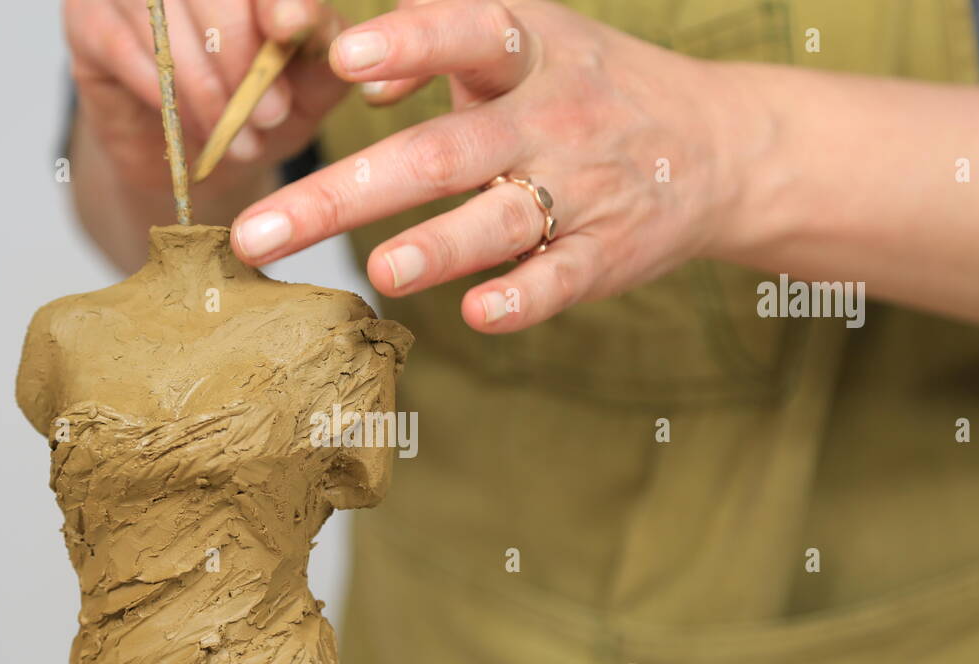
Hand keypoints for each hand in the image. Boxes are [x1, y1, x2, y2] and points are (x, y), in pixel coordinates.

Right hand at [64, 0, 347, 193]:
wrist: (201, 157)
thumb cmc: (262, 107)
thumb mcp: (309, 80)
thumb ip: (319, 42)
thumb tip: (301, 21)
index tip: (289, 31)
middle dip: (240, 53)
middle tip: (269, 115)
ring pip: (162, 17)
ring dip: (204, 87)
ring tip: (237, 141)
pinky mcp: (86, 19)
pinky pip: (124, 47)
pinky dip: (166, 95)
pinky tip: (192, 130)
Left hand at [230, 0, 751, 331]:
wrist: (716, 144)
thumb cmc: (588, 88)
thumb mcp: (526, 41)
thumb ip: (438, 43)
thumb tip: (365, 77)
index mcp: (527, 52)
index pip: (467, 33)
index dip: (411, 43)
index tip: (348, 61)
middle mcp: (551, 116)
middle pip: (444, 153)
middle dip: (347, 193)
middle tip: (262, 233)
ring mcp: (582, 188)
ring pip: (502, 219)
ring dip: (440, 247)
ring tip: (381, 273)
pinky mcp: (606, 253)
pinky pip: (560, 278)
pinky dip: (521, 297)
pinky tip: (477, 315)